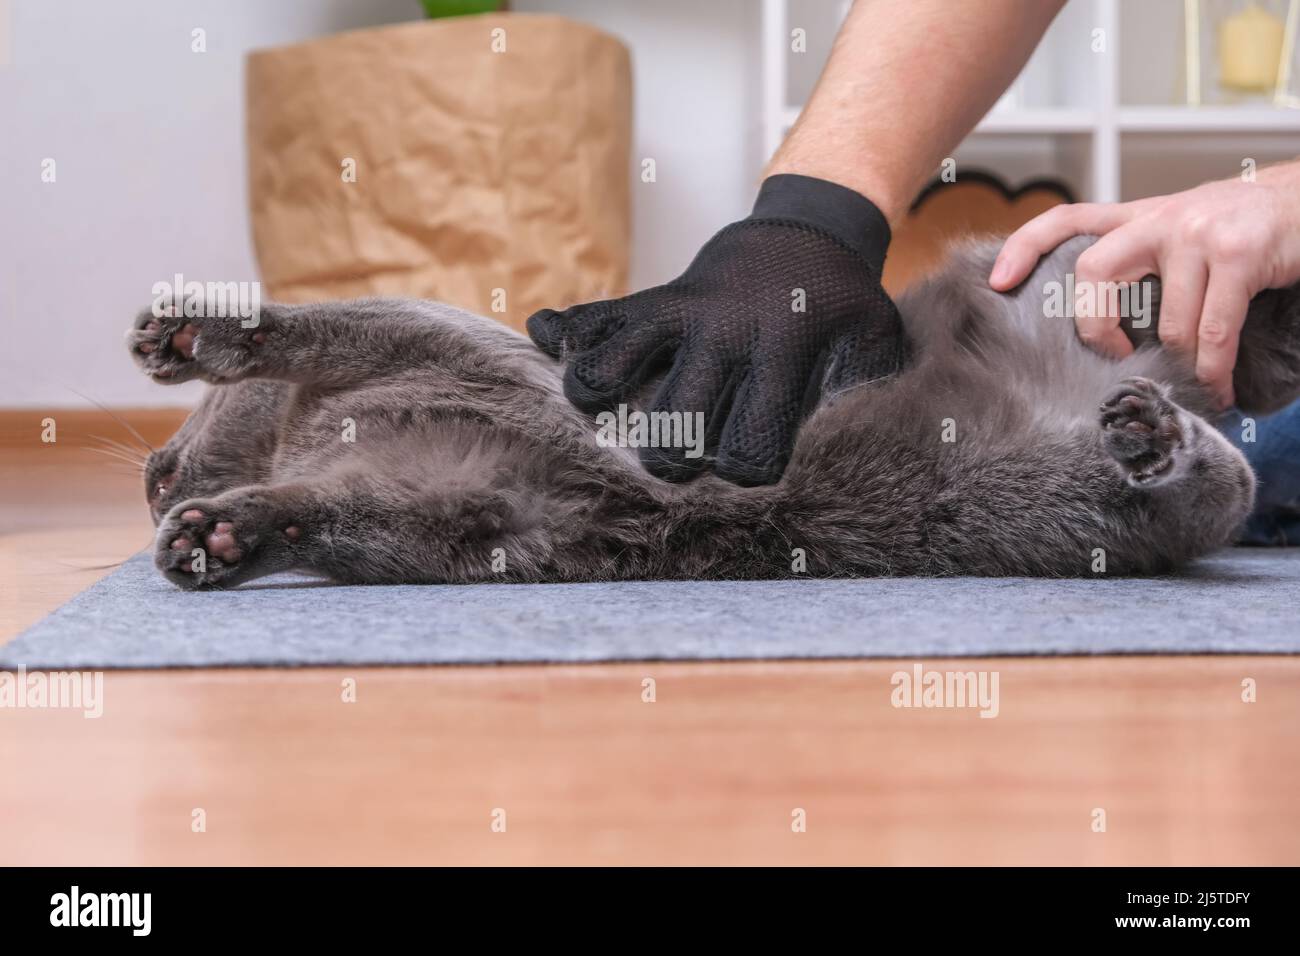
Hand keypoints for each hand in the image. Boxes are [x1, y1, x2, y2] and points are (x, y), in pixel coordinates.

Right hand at [527, 175, 906, 485]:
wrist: (808, 234)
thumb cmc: (840, 310)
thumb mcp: (874, 347)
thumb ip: (861, 402)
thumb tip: (837, 465)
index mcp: (784, 353)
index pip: (750, 450)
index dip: (745, 472)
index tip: (747, 463)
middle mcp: (724, 334)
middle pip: (673, 429)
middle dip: (672, 459)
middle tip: (684, 451)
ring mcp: (679, 312)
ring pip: (608, 372)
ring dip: (602, 402)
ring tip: (619, 411)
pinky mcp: (648, 298)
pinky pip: (587, 318)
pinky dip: (561, 336)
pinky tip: (554, 347)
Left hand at [988, 162, 1299, 407]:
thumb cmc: (1240, 233)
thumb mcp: (1181, 237)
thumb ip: (1141, 265)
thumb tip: (1103, 328)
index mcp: (1138, 218)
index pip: (1068, 219)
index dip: (1026, 246)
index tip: (998, 283)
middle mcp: (1160, 218)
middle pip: (1094, 269)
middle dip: (1096, 325)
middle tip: (1116, 358)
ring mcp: (1198, 232)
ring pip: (1168, 320)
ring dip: (1180, 366)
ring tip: (1191, 387)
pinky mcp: (1239, 252)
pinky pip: (1213, 330)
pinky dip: (1214, 369)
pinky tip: (1218, 386)